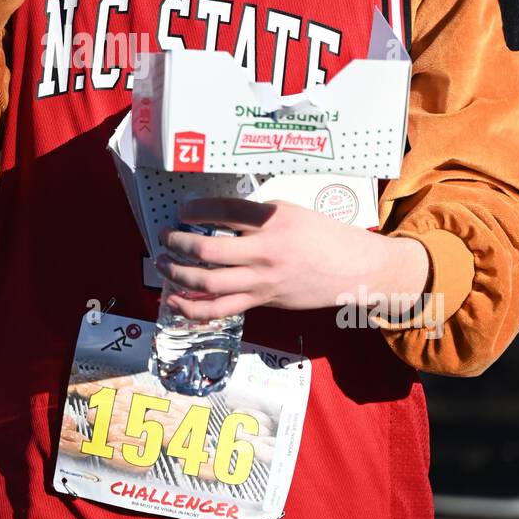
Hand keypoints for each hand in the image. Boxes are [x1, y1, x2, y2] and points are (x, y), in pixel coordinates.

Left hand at [155, 197, 430, 323]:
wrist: (355, 269)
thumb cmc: (323, 235)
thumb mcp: (291, 211)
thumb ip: (255, 214)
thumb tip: (215, 216)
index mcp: (273, 221)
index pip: (223, 211)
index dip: (195, 209)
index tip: (182, 210)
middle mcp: (265, 252)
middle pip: (208, 250)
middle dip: (177, 244)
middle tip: (164, 238)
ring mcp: (263, 281)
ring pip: (209, 284)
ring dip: (177, 275)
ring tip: (163, 265)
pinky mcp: (263, 302)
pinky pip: (222, 309)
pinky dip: (194, 308)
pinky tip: (177, 301)